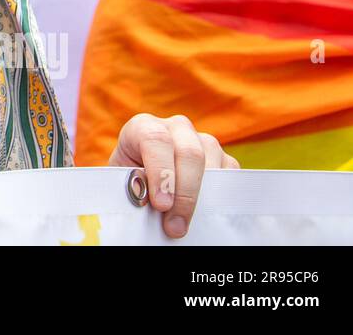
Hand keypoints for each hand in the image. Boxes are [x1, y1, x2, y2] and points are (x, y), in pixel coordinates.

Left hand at [109, 113, 238, 238]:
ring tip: (187, 225)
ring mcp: (202, 141)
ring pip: (212, 163)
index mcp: (144, 127)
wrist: (142, 179)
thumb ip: (132, 186)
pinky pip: (230, 175)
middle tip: (175, 226)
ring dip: (202, 199)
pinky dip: (220, 198)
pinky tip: (204, 215)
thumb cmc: (129, 179)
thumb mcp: (123, 180)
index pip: (155, 139)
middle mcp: (176, 128)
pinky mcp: (222, 158)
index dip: (160, 172)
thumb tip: (145, 201)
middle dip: (184, 193)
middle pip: (190, 152)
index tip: (161, 205)